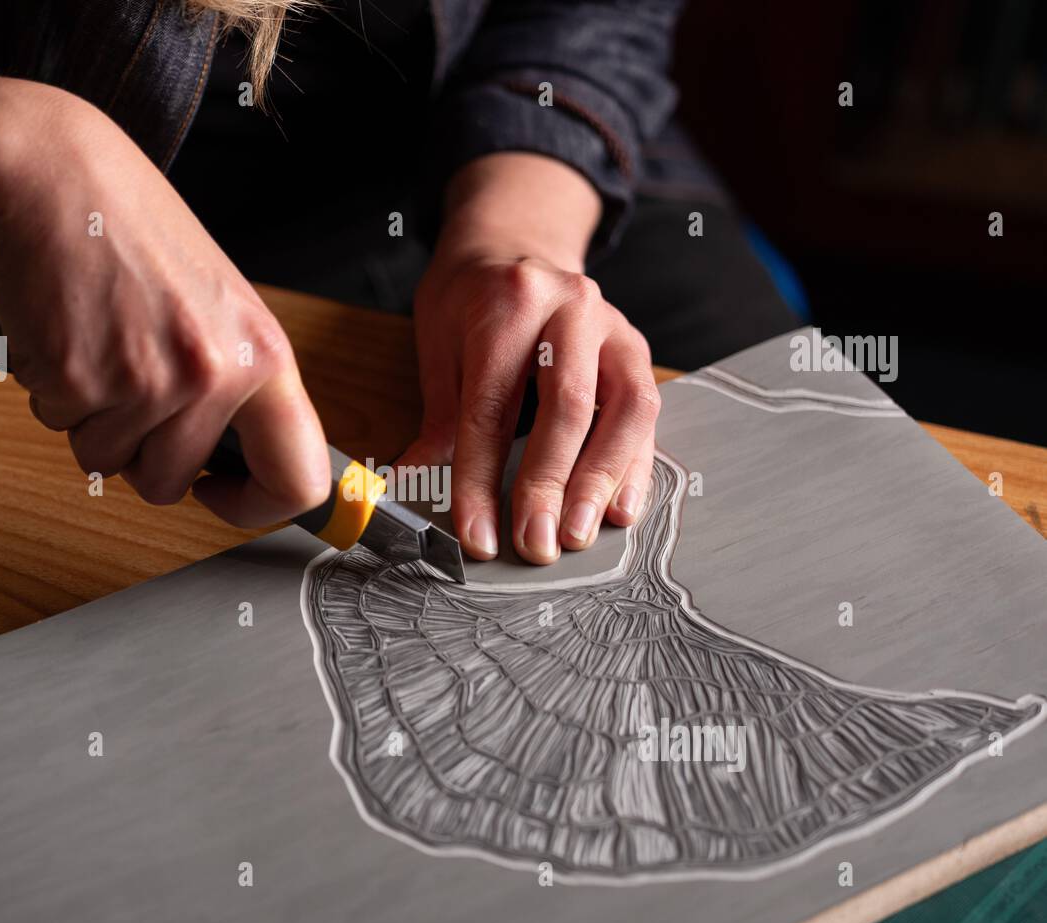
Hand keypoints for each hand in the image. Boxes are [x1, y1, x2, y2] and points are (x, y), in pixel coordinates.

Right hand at [0, 85, 330, 523]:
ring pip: (108, 463)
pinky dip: (53, 393)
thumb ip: (240, 388)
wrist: (56, 177)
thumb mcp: (223, 309)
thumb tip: (248, 472)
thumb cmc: (137, 238)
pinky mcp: (79, 379)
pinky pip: (60, 429)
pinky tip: (65, 333)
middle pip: (171, 484)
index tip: (224, 495)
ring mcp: (147, 380)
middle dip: (139, 452)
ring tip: (100, 346)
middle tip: (129, 383)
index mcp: (265, 356)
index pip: (299, 479)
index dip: (258, 506)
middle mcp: (215, 373)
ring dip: (93, 421)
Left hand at [403, 155, 660, 565]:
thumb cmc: (471, 300)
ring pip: (624, 410)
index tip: (477, 536)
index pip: (492, 407)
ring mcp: (614, 328)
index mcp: (509, 303)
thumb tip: (411, 487)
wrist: (519, 241)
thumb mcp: (439, 345)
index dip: (481, 480)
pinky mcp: (637, 350)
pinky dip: (635, 467)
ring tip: (577, 535)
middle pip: (565, 407)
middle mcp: (571, 309)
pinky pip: (647, 414)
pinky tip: (619, 509)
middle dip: (548, 485)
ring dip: (601, 482)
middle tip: (535, 545)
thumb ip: (437, 420)